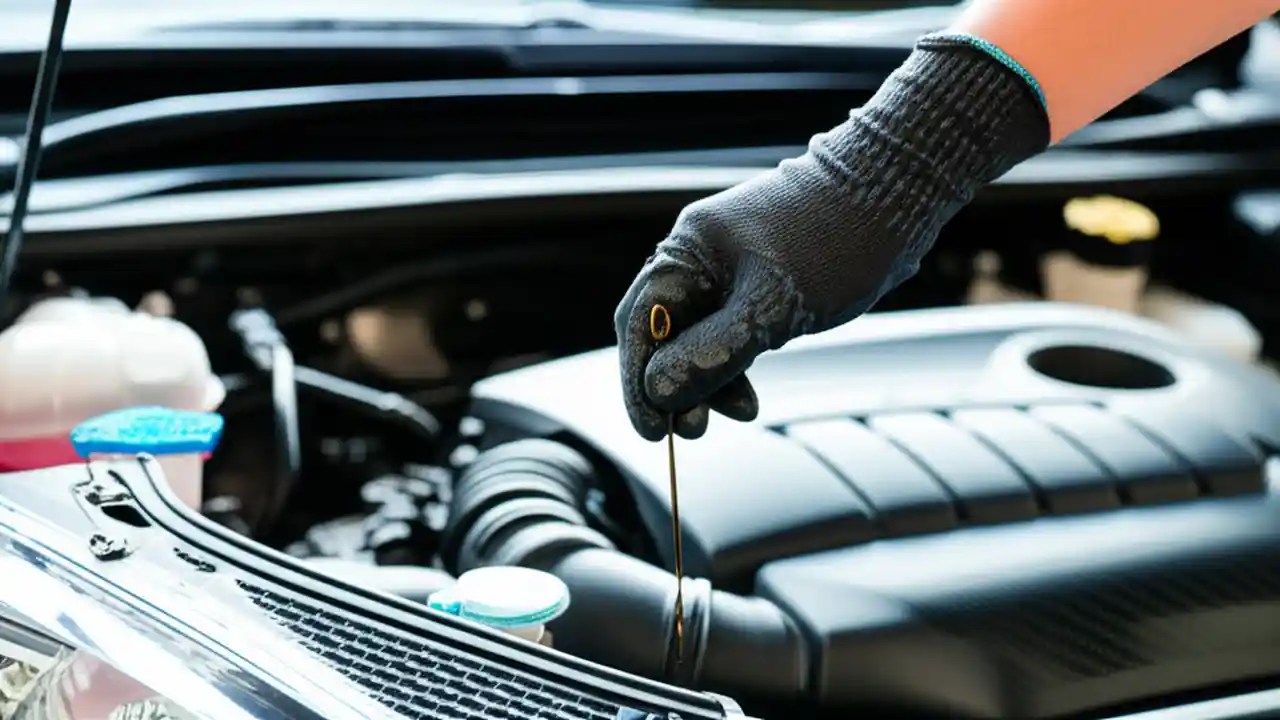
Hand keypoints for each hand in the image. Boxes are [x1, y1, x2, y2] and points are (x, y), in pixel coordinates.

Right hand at [615, 36, 1048, 440]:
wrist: (899, 191)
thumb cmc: (838, 239)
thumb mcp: (773, 305)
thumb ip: (713, 351)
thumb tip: (659, 391)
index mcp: (689, 249)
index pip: (640, 323)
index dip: (638, 381)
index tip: (653, 432)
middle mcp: (701, 259)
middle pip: (663, 334)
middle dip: (673, 387)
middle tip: (693, 432)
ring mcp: (731, 272)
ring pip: (698, 339)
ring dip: (707, 384)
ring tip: (736, 416)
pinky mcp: (762, 285)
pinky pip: (729, 335)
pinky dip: (734, 368)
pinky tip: (749, 398)